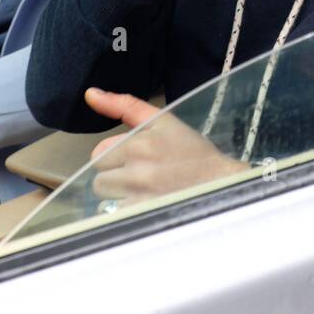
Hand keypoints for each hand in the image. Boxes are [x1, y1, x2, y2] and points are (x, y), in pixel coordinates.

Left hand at [85, 88, 245, 206]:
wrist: (222, 182)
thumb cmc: (192, 151)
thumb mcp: (162, 120)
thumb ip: (123, 105)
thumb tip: (90, 94)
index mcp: (138, 144)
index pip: (98, 154)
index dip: (117, 156)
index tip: (138, 157)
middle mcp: (137, 171)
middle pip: (99, 180)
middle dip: (117, 177)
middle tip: (144, 175)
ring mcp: (141, 198)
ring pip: (106, 201)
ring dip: (122, 197)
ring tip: (147, 191)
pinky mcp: (145, 218)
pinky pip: (117, 217)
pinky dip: (130, 213)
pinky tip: (149, 205)